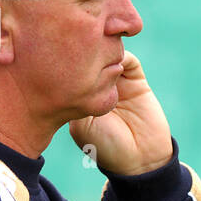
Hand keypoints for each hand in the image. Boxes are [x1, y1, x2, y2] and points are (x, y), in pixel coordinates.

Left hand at [68, 51, 173, 175]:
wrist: (141, 159)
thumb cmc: (106, 147)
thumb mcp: (80, 125)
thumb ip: (77, 96)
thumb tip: (72, 67)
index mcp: (79, 95)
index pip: (71, 69)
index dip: (66, 58)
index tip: (60, 51)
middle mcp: (97, 86)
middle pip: (89, 58)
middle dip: (84, 48)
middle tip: (78, 42)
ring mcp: (117, 82)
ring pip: (109, 54)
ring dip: (104, 48)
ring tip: (98, 48)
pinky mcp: (137, 82)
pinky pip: (130, 61)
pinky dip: (123, 55)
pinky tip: (116, 59)